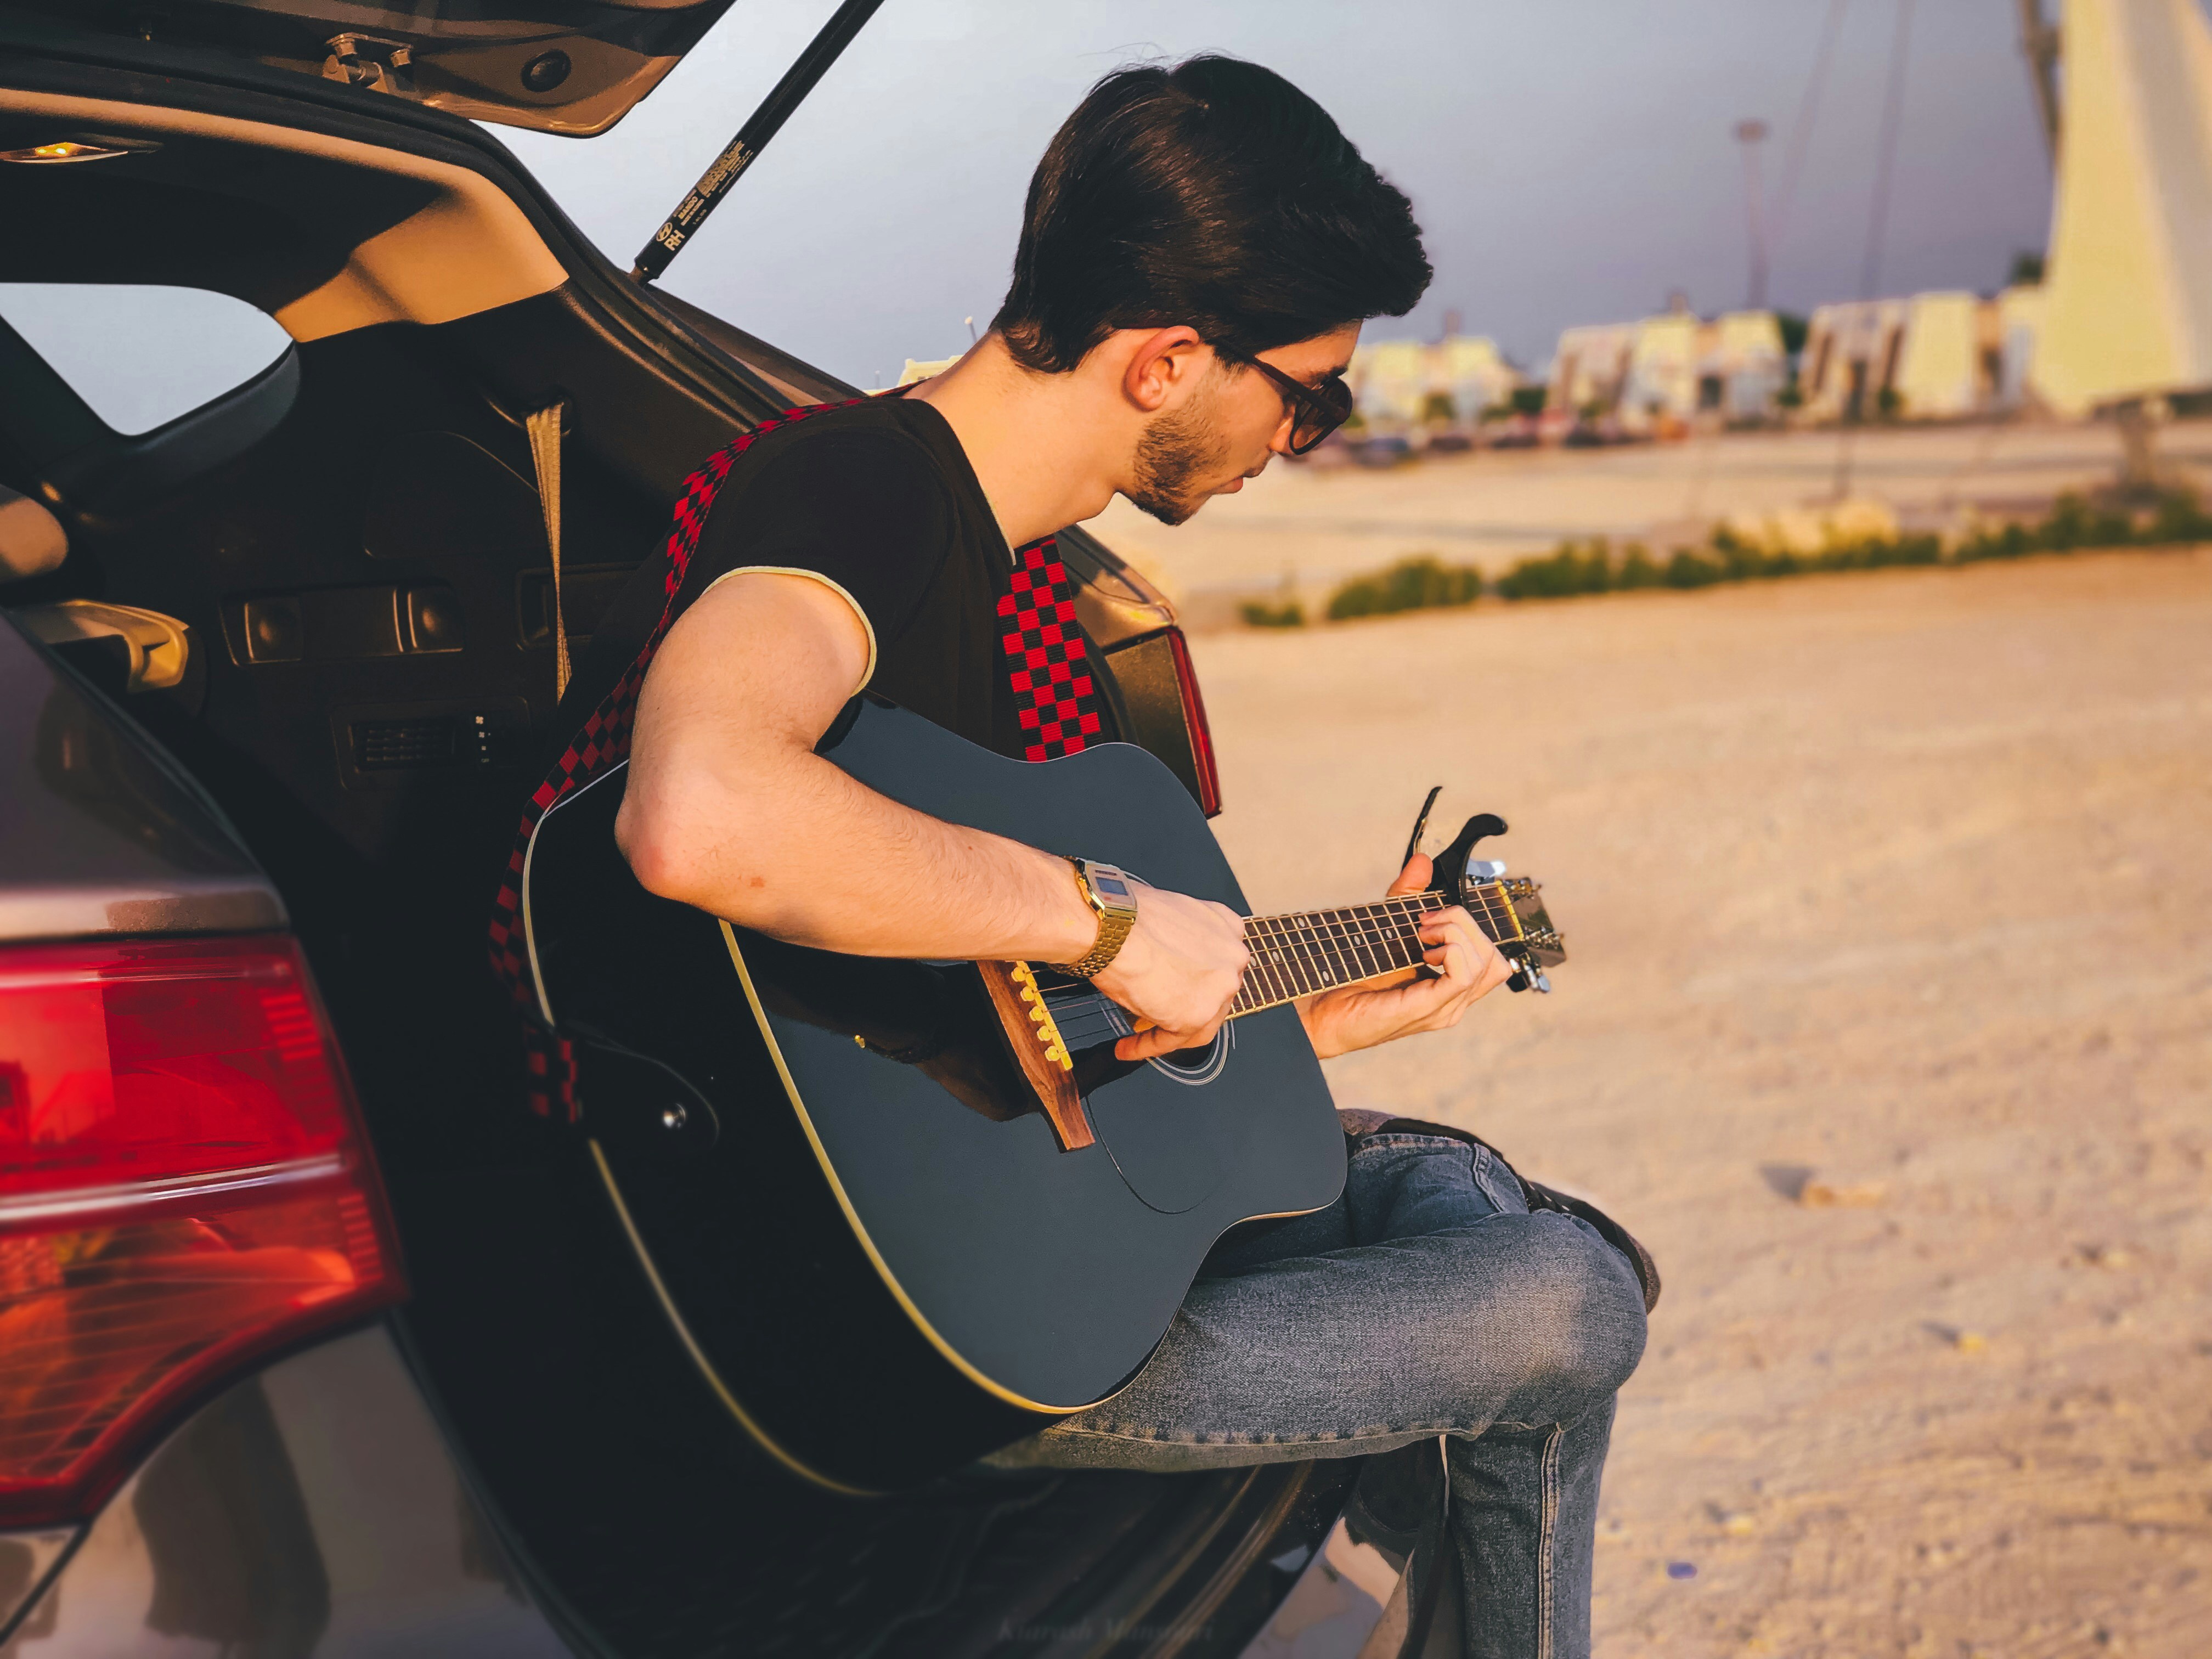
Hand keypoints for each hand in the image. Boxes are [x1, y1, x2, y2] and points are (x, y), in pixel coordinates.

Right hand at [1090, 885, 1249, 1061]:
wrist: (1110, 924)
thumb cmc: (1125, 913)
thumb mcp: (1166, 913)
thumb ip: (1178, 938)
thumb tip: (1161, 953)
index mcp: (1227, 927)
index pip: (1216, 966)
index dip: (1191, 982)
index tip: (1173, 989)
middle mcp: (1232, 957)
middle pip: (1212, 996)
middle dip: (1183, 1008)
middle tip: (1155, 1015)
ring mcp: (1219, 987)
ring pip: (1198, 1023)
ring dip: (1166, 1032)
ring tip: (1136, 1038)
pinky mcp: (1196, 1015)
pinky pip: (1173, 1039)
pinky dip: (1148, 1046)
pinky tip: (1128, 1047)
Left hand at [1295, 853, 1512, 1059]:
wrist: (1322, 1010)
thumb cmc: (1354, 976)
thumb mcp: (1389, 926)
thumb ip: (1408, 895)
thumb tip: (1423, 861)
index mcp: (1451, 988)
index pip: (1493, 959)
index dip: (1471, 928)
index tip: (1433, 915)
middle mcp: (1454, 1002)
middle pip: (1494, 959)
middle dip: (1465, 925)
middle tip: (1425, 922)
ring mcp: (1444, 1009)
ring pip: (1484, 963)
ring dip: (1456, 934)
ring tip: (1422, 933)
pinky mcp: (1428, 1009)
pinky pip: (1463, 975)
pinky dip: (1449, 951)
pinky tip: (1423, 950)